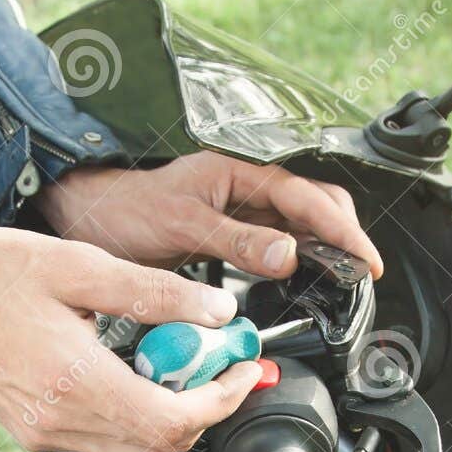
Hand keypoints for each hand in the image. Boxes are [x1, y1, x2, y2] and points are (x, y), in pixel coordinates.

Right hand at [0, 227, 262, 451]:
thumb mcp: (81, 267)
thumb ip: (156, 293)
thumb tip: (216, 311)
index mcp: (76, 382)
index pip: (173, 421)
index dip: (220, 401)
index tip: (241, 371)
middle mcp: (62, 422)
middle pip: (162, 446)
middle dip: (204, 410)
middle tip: (219, 366)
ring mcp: (47, 434)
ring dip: (172, 418)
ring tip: (179, 367)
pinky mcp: (37, 433)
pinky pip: (105, 444)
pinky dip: (135, 419)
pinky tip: (136, 377)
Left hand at [34, 150, 383, 279]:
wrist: (87, 218)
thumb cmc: (125, 212)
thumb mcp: (183, 226)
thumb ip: (238, 240)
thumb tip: (290, 254)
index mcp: (239, 173)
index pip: (309, 200)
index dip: (343, 232)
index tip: (365, 262)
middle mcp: (244, 186)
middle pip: (316, 204)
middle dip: (344, 235)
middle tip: (360, 273)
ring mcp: (239, 208)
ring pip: (300, 223)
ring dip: (324, 248)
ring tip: (340, 279)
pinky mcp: (230, 231)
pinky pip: (277, 241)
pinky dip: (298, 259)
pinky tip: (303, 278)